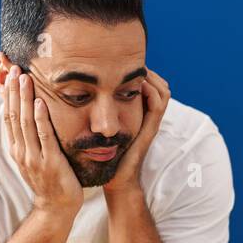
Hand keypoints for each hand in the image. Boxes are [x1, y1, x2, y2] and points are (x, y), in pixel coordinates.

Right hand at [1, 65, 82, 219]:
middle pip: (13, 115)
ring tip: (25, 78)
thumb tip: (29, 113)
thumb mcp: (35, 155)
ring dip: (24, 99)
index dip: (6, 93)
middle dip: (13, 90)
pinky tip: (40, 103)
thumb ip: (31, 135)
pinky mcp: (50, 163)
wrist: (57, 208)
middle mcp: (21, 151)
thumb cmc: (50, 179)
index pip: (8, 115)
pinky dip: (41, 119)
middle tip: (14, 67)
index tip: (6, 72)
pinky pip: (44, 138)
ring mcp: (34, 158)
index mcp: (17, 148)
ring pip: (25, 123)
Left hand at [103, 68, 169, 197]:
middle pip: (160, 84)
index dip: (141, 71)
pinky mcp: (150, 129)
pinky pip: (158, 104)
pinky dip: (151, 91)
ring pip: (162, 91)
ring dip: (151, 76)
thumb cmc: (105, 156)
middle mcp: (147, 116)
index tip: (124, 62)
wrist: (115, 180)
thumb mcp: (101, 129)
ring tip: (137, 69)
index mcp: (138, 114)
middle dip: (148, 70)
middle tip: (133, 61)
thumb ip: (98, 112)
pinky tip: (138, 84)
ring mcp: (151, 123)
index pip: (150, 84)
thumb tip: (79, 91)